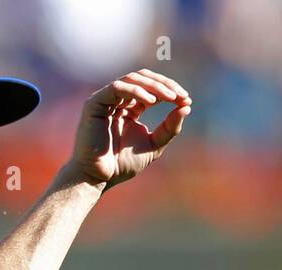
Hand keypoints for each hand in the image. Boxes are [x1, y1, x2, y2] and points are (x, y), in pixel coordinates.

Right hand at [63, 69, 191, 191]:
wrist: (98, 178)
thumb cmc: (121, 165)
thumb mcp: (154, 145)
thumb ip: (169, 128)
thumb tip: (187, 107)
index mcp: (128, 109)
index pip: (151, 88)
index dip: (170, 90)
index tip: (186, 100)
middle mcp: (116, 102)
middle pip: (143, 79)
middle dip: (165, 84)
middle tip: (180, 96)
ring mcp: (104, 101)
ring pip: (132, 79)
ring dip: (154, 85)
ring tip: (169, 97)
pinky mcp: (94, 103)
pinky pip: (118, 88)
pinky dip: (136, 91)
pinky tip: (151, 101)